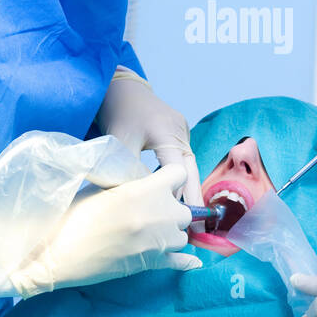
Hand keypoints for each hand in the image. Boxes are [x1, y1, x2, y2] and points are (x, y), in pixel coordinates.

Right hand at [7, 162, 198, 297]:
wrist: (58, 254)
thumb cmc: (73, 216)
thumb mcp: (101, 187)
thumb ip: (129, 182)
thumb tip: (142, 179)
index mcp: (146, 190)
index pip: (179, 173)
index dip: (170, 176)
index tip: (162, 181)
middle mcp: (160, 214)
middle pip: (185, 210)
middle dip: (171, 210)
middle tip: (151, 213)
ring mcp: (159, 241)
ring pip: (182, 236)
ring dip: (171, 234)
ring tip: (152, 234)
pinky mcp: (153, 264)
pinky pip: (181, 262)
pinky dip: (185, 261)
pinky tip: (192, 262)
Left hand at [96, 67, 203, 208]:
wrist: (120, 86)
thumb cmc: (118, 112)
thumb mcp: (119, 141)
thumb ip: (126, 169)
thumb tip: (133, 199)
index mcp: (167, 133)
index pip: (178, 171)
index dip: (180, 197)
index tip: (180, 219)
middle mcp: (180, 132)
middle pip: (191, 171)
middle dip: (193, 200)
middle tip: (198, 230)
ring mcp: (182, 131)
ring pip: (188, 167)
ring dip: (187, 190)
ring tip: (188, 220)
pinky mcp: (178, 133)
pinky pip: (182, 160)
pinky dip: (180, 178)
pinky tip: (177, 197)